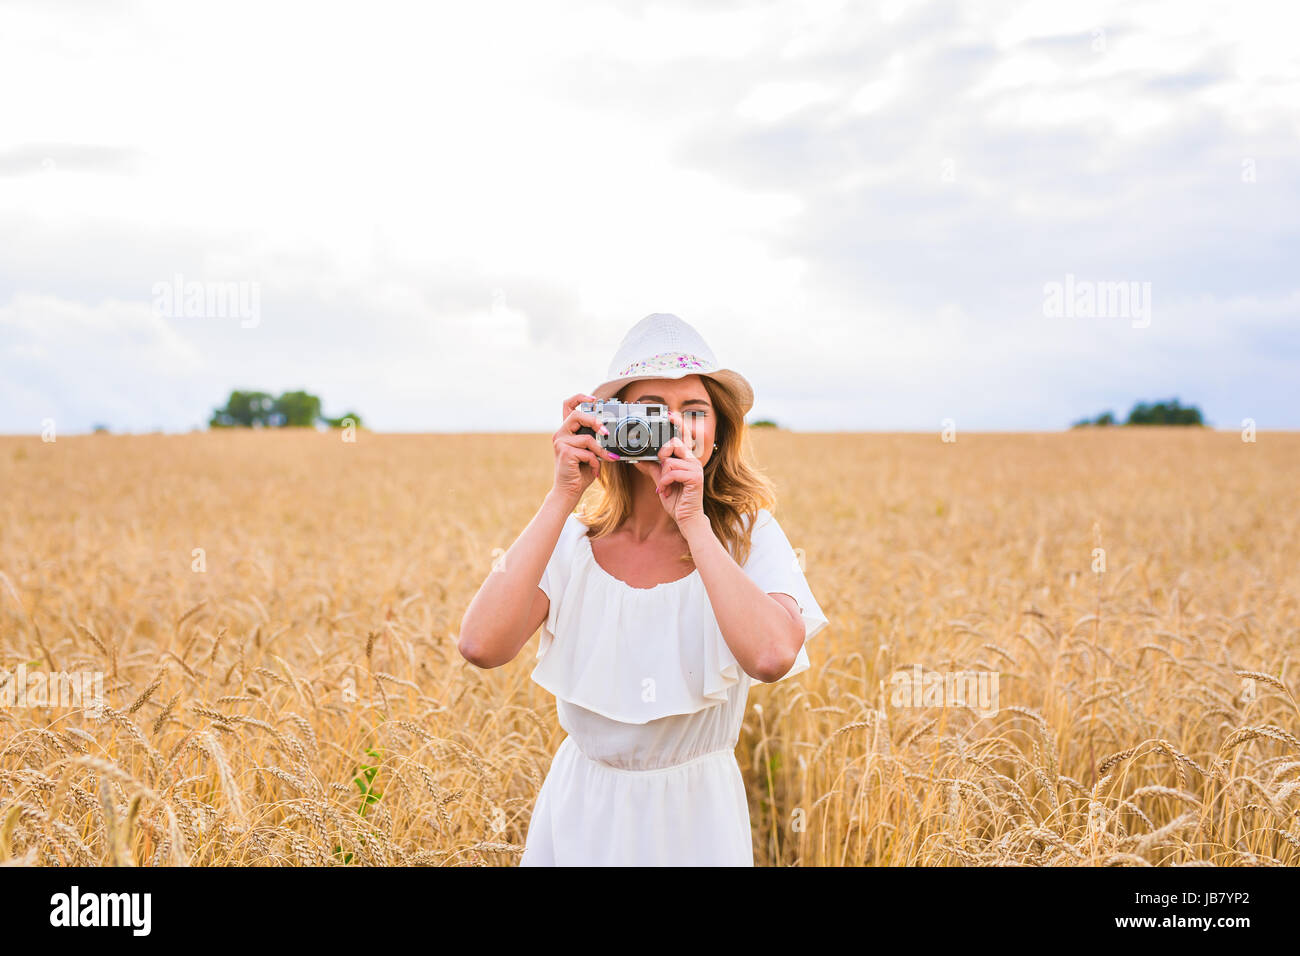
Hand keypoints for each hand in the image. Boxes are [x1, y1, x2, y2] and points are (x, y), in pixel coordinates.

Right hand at [551, 393, 618, 504]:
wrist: (569, 491)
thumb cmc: (580, 472)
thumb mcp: (590, 452)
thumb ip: (594, 440)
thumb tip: (609, 432)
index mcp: (567, 431)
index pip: (568, 405)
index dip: (580, 397)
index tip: (594, 399)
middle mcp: (560, 434)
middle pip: (576, 414)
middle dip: (594, 421)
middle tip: (605, 431)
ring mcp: (561, 442)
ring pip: (587, 438)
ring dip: (600, 451)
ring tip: (606, 459)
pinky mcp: (564, 452)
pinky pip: (588, 453)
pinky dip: (595, 462)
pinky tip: (594, 470)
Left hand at [634, 411, 704, 528]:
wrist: (686, 518)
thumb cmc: (676, 500)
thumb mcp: (661, 481)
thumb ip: (654, 468)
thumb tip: (640, 459)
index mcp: (686, 459)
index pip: (683, 437)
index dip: (678, 424)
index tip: (669, 414)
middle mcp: (692, 461)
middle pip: (674, 443)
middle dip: (662, 453)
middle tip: (659, 465)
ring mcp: (695, 468)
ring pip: (670, 461)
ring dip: (662, 476)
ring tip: (663, 487)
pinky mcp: (695, 477)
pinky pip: (672, 472)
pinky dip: (664, 482)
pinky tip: (665, 490)